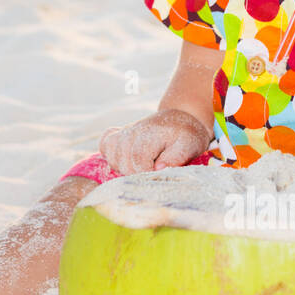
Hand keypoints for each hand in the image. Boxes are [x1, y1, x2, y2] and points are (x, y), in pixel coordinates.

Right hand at [98, 109, 212, 175]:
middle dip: (136, 173)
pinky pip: (105, 145)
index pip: (137, 158)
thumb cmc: (185, 135)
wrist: (179, 119)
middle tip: (152, 172)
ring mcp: (123, 132)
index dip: (145, 172)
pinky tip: (125, 159)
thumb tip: (158, 168)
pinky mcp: (118, 134)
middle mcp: (133, 130)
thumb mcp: (190, 145)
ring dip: (124, 168)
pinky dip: (110, 155)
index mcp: (150, 133)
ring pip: (112, 157)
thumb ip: (177, 156)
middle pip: (122, 161)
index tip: (157, 175)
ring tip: (142, 167)